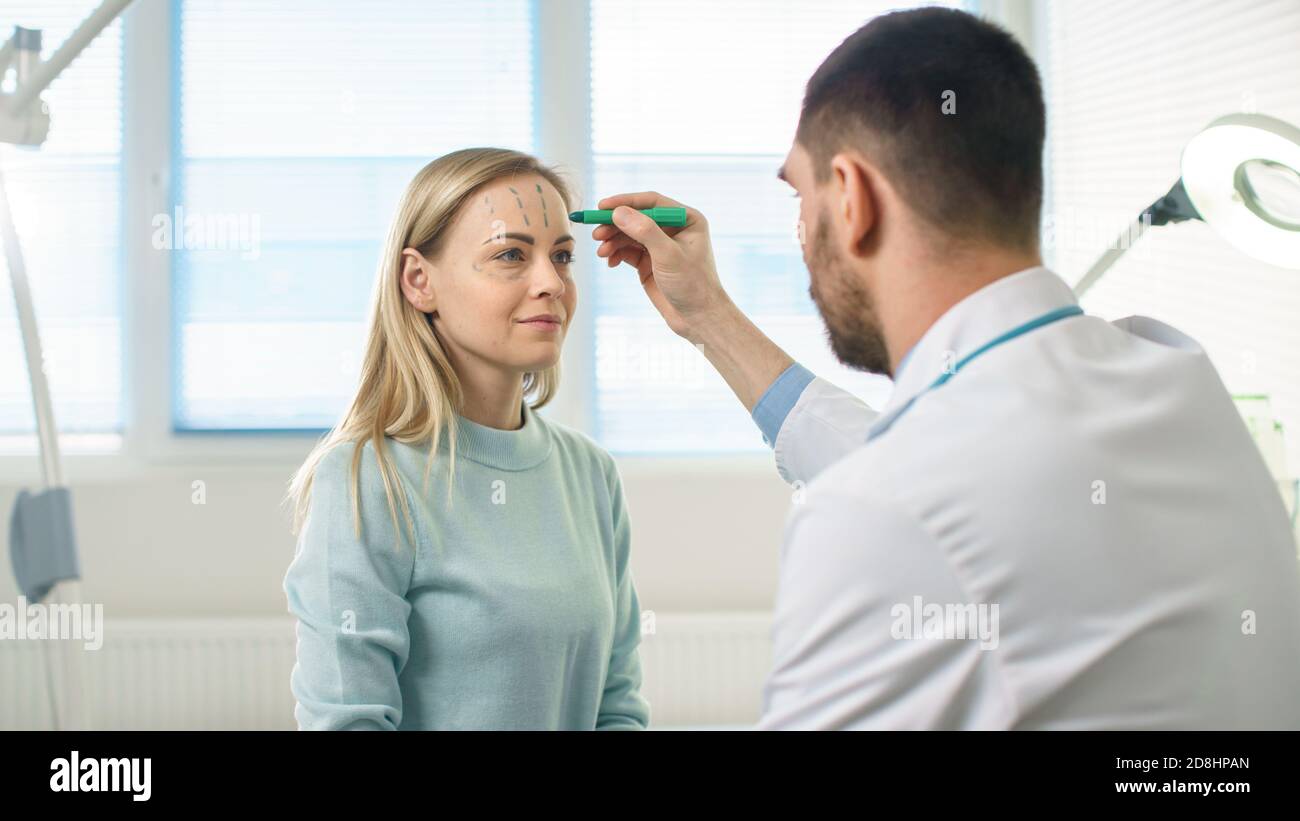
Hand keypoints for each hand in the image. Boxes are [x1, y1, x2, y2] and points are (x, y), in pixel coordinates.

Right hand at [590, 191, 732, 343]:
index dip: (625, 202)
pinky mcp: (650, 262)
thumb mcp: (668, 255)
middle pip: (637, 217)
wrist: (698, 318)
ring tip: (601, 251)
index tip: (602, 206)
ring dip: (613, 241)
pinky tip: (610, 261)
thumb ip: (644, 231)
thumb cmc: (693, 285)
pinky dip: (616, 254)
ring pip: (629, 235)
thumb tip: (618, 212)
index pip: (651, 202)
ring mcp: (660, 245)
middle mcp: (674, 229)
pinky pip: (628, 251)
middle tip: (596, 232)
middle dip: (615, 225)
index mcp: (686, 219)